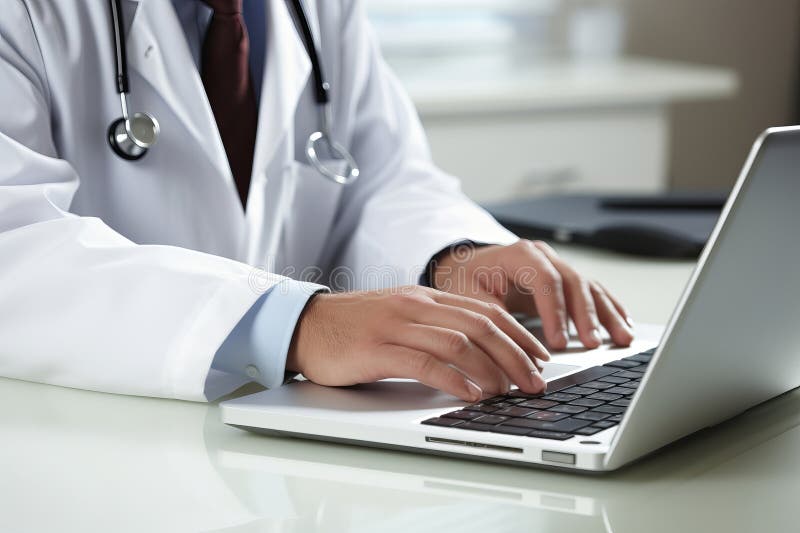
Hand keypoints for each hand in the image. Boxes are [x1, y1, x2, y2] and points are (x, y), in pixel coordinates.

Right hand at [286, 286, 550, 401]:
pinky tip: (471, 393)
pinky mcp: (377, 348)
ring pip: (458, 342)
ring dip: (492, 368)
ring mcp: (395, 325)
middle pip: (480, 326)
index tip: (540, 356)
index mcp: (424, 298)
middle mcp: (415, 306)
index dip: (518, 334)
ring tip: (511, 391)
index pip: (484, 311)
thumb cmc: (352, 328)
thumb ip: (433, 329)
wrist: (304, 325)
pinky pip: (424, 362)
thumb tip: (476, 356)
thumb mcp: (398, 318)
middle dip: (515, 354)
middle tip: (536, 381)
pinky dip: (453, 378)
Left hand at [432, 240, 633, 349]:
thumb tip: (520, 357)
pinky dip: (609, 309)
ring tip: (620, 339)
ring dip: (605, 314)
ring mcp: (558, 265)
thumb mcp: (470, 298)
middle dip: (585, 316)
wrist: (469, 266)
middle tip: (591, 344)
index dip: (554, 312)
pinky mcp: (565, 279)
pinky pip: (593, 292)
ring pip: (588, 287)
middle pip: (572, 282)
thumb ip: (495, 322)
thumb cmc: (468, 281)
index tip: (557, 342)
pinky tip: (623, 326)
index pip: (544, 280)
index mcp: (519, 254)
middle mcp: (543, 256)